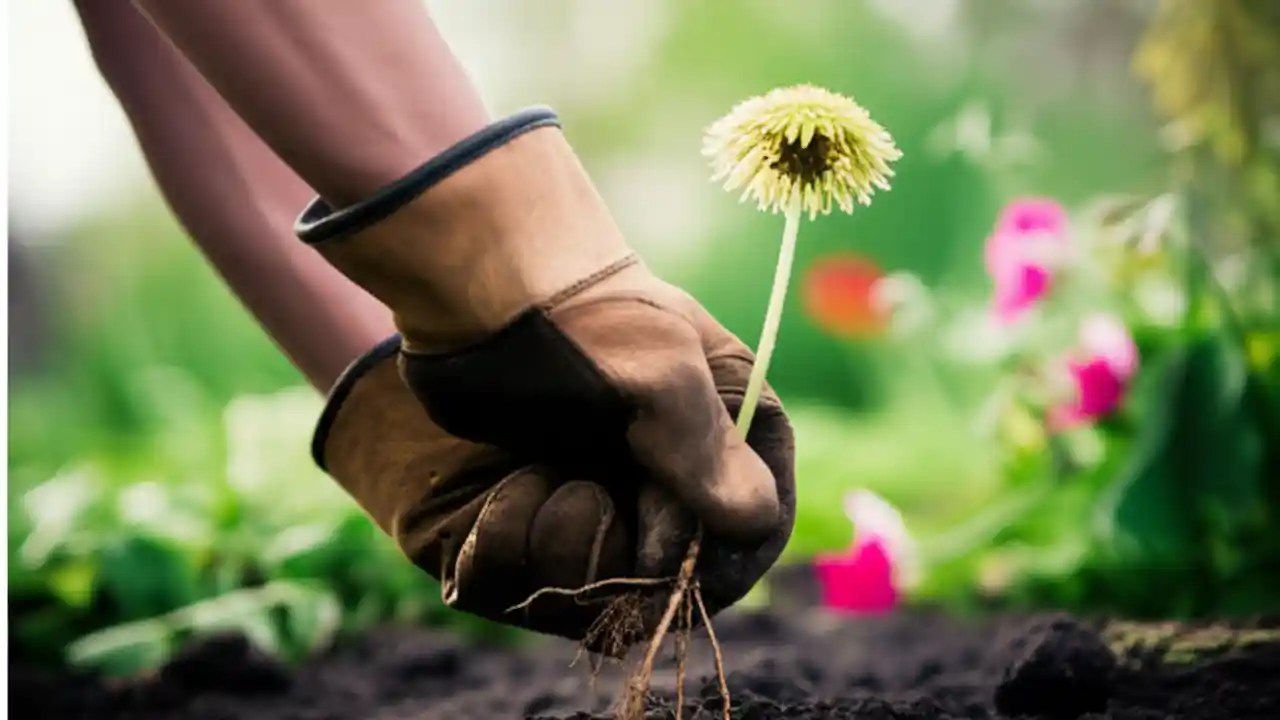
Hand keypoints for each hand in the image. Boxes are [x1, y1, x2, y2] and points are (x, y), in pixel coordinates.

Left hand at [297, 108, 786, 566]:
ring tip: (541, 474)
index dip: (718, 561)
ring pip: (597, 590)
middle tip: (582, 493)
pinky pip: (531, 579)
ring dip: (564, 547)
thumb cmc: (583, 314)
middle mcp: (673, 484)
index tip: (669, 553)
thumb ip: (706, 450)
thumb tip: (754, 521)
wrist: (478, 289)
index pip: (752, 533)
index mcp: (731, 439)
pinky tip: (509, 485)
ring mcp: (605, 504)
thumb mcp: (659, 371)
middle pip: (674, 579)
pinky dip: (515, 543)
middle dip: (625, 559)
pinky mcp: (540, 518)